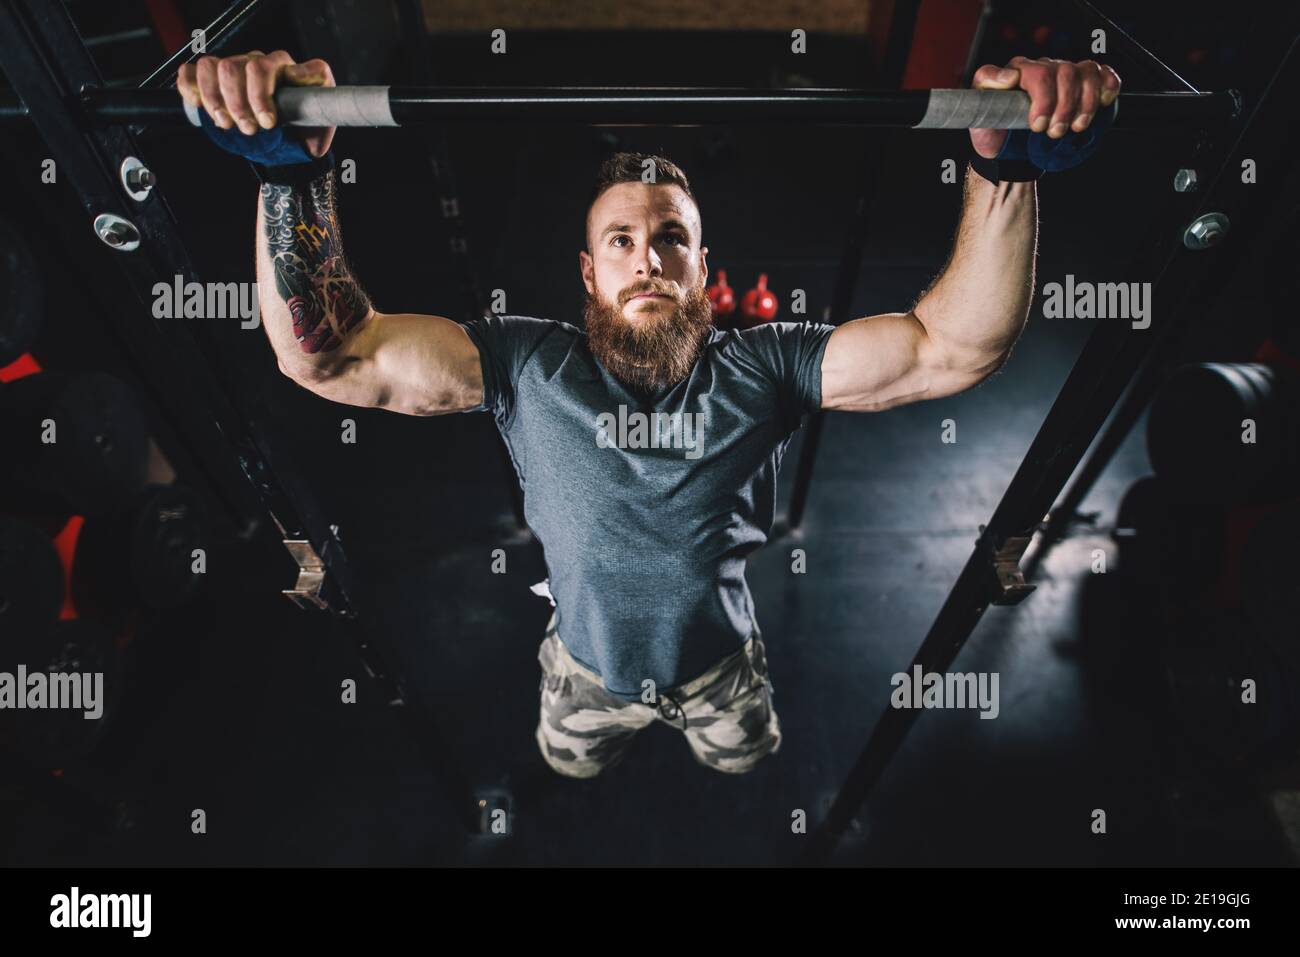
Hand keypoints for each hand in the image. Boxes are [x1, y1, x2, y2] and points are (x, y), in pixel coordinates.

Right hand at [177, 50, 335, 157]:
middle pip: (236, 67)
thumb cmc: (307, 127)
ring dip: (215, 99)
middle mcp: (257, 62)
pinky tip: (199, 106)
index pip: (265, 66)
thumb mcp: (323, 117)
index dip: (261, 95)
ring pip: (212, 66)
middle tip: (249, 130)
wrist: (293, 141)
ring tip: (226, 124)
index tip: (268, 122)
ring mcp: (234, 68)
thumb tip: (295, 76)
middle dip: (239, 104)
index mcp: (284, 67)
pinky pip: (192, 72)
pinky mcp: (213, 79)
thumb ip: (319, 96)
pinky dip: (190, 87)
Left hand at [969, 56, 1121, 158]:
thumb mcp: (978, 112)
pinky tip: (1103, 103)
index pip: (1038, 73)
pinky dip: (1108, 86)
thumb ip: (986, 86)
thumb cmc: (995, 130)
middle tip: (1055, 133)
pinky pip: (1104, 74)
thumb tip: (1009, 76)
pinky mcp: (1084, 85)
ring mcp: (1066, 74)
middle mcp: (1045, 67)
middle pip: (1066, 73)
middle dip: (1064, 108)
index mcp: (1020, 70)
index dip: (1043, 99)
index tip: (1038, 126)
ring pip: (1087, 73)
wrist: (1009, 151)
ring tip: (1076, 128)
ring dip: (1086, 103)